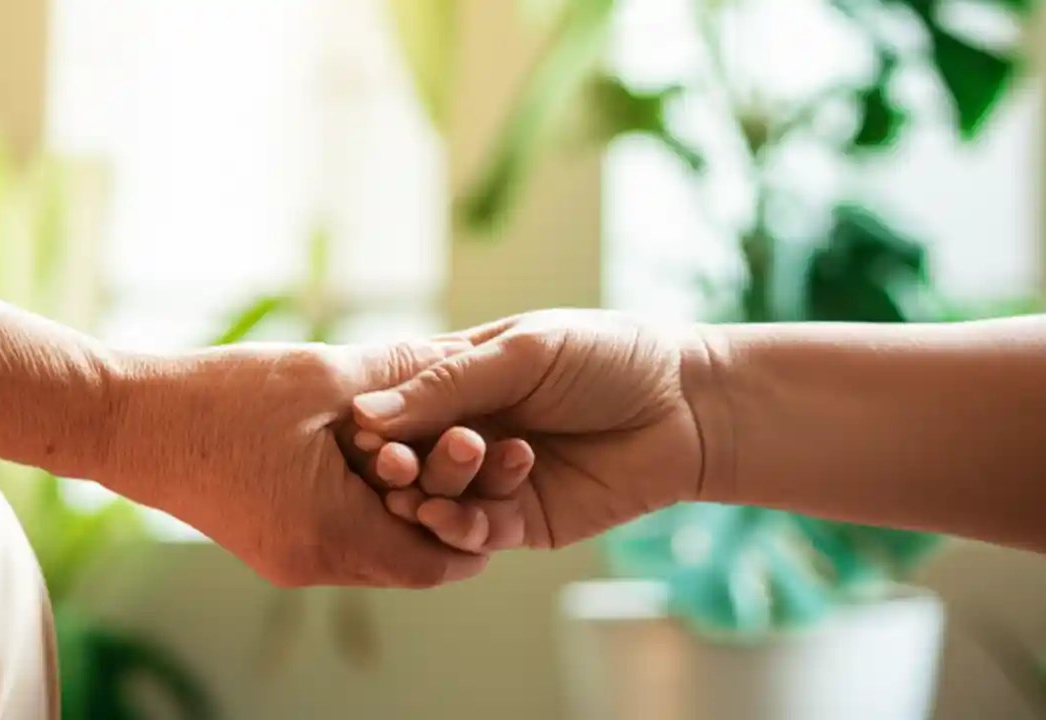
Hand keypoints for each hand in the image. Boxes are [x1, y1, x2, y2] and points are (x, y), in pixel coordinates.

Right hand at [98, 342, 487, 587]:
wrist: (125, 423)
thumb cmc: (219, 396)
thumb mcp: (322, 375)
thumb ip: (402, 374)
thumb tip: (465, 356)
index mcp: (332, 531)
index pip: (436, 561)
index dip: (478, 524)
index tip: (503, 479)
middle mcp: (313, 563)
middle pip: (410, 562)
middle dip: (447, 515)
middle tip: (477, 463)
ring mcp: (287, 561)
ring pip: (376, 553)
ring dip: (407, 511)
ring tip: (431, 455)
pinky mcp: (270, 547)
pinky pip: (341, 542)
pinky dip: (369, 510)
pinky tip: (376, 460)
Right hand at [352, 310, 703, 549]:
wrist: (687, 405)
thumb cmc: (608, 358)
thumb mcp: (523, 353)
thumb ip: (448, 384)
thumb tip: (365, 413)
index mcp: (462, 381)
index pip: (398, 406)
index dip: (377, 424)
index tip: (358, 435)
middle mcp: (471, 431)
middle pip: (412, 459)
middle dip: (399, 465)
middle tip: (393, 467)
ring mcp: (496, 479)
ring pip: (440, 499)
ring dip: (430, 495)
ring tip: (425, 492)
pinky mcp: (524, 521)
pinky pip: (478, 533)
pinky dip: (459, 529)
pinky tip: (451, 518)